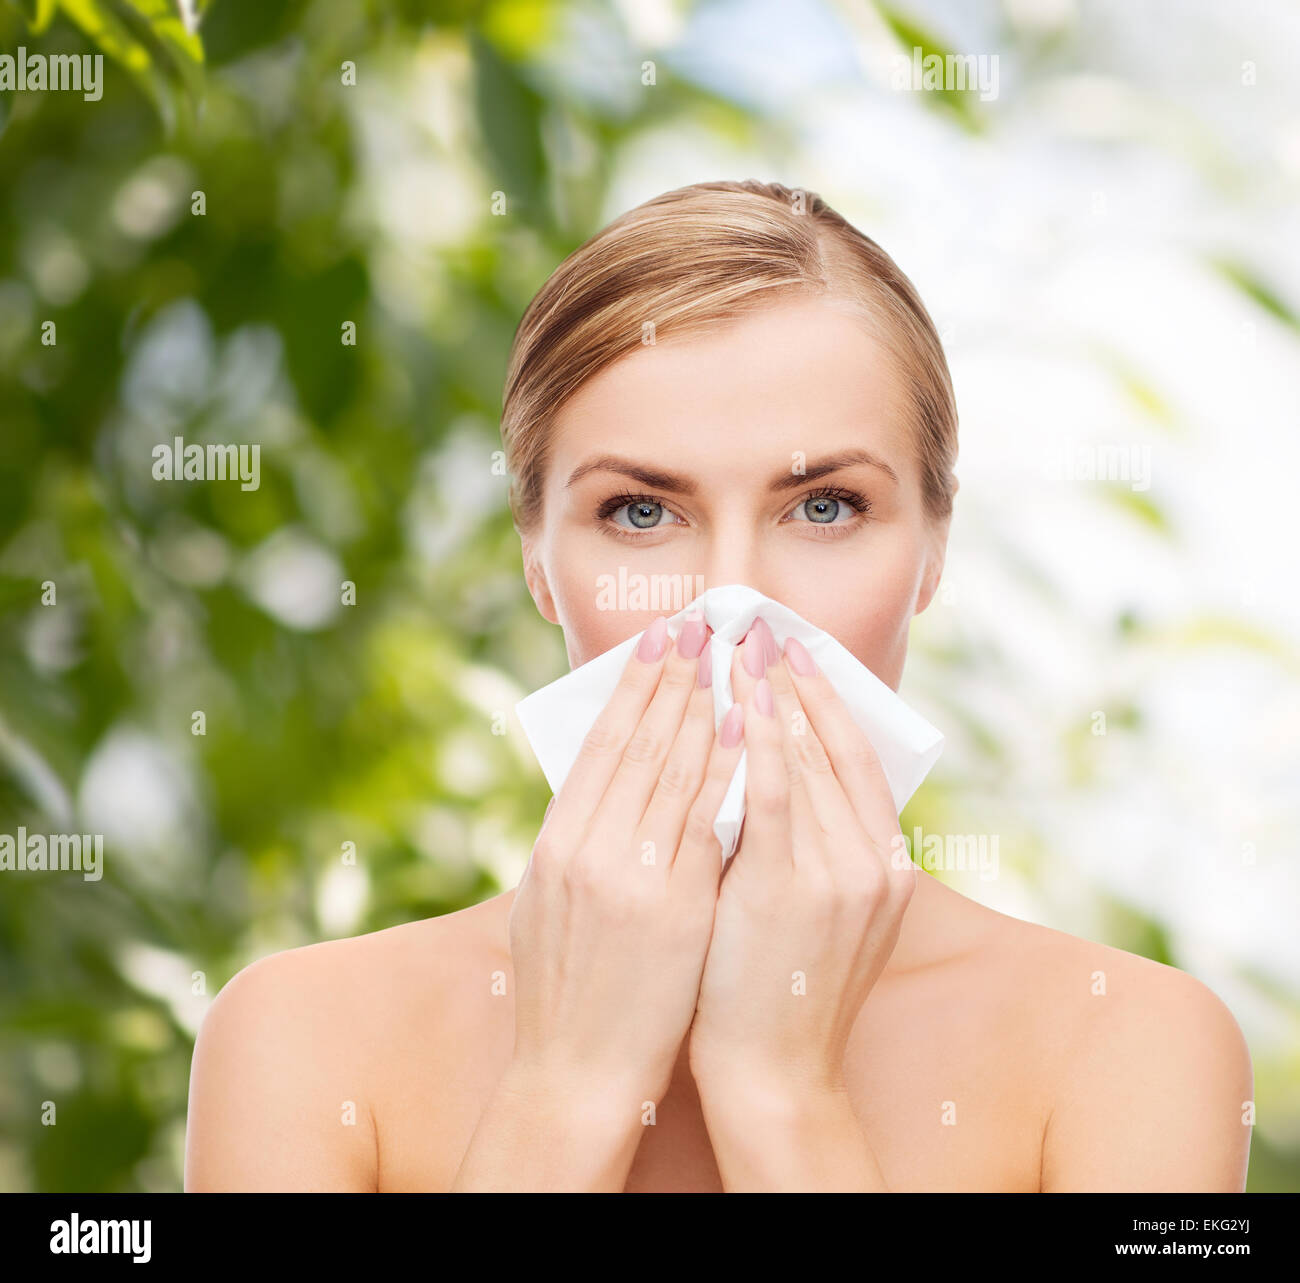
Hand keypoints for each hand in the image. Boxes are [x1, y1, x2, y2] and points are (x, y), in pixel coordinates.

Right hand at [507, 611, 745, 1106]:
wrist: (573, 1071)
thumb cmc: (564, 990)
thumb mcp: (549, 904)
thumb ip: (579, 842)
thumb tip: (609, 787)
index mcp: (554, 844)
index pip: (600, 747)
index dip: (631, 689)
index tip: (656, 642)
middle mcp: (586, 850)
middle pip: (638, 744)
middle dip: (672, 679)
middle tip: (698, 625)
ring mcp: (630, 877)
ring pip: (674, 770)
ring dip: (704, 706)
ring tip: (726, 657)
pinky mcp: (674, 907)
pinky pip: (708, 821)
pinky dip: (727, 769)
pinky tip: (746, 729)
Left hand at [688, 616, 916, 1096]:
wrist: (775, 1073)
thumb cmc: (781, 992)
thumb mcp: (822, 916)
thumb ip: (816, 850)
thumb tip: (776, 781)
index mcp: (886, 866)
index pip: (857, 760)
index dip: (827, 702)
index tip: (799, 654)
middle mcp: (874, 861)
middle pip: (835, 747)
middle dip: (797, 682)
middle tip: (766, 627)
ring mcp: (840, 874)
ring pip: (805, 760)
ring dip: (770, 695)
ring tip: (740, 645)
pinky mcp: (791, 887)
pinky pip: (773, 794)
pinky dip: (758, 741)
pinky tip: (738, 699)